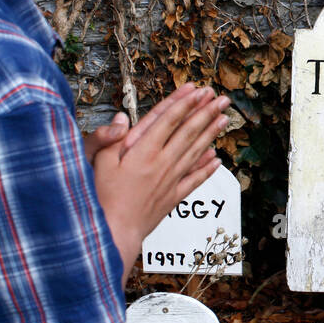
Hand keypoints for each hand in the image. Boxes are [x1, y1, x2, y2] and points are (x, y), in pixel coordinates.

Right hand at [91, 85, 231, 282]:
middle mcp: (161, 163)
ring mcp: (170, 180)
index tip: (197, 90)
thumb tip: (122, 119)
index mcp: (142, 152)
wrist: (115, 232)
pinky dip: (206, 168)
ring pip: (195, 152)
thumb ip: (110, 139)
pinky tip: (217, 158)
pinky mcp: (173, 196)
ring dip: (211, 134)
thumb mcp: (99, 163)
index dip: (184, 103)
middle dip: (205, 113)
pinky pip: (194, 179)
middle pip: (188, 132)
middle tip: (220, 98)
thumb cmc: (103, 197)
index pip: (168, 121)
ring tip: (224, 119)